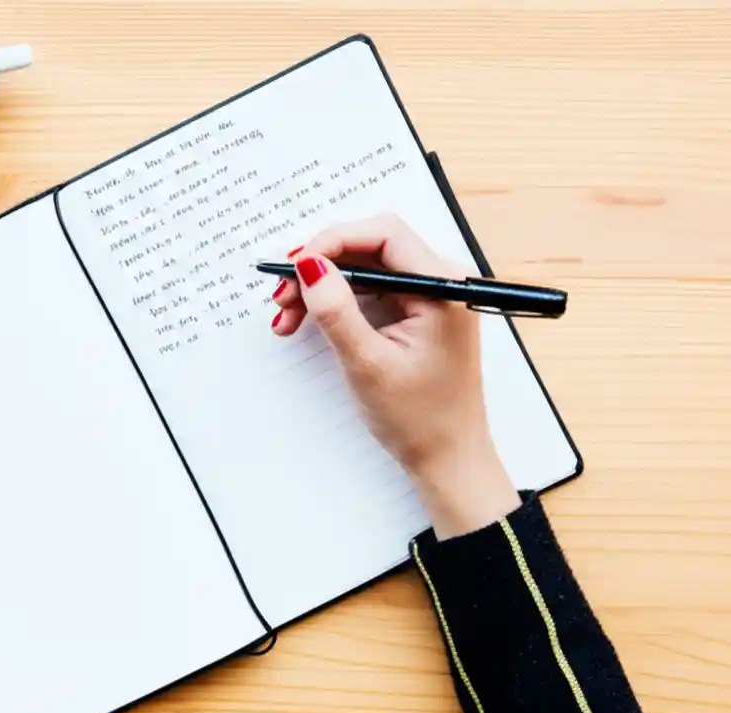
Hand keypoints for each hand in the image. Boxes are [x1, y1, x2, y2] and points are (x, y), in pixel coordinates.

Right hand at [270, 214, 518, 538]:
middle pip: (370, 247)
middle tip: (283, 294)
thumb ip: (336, 310)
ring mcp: (427, 298)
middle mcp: (440, 283)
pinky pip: (368, 292)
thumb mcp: (367, 362)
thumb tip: (309, 264)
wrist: (447, 459)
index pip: (384, 234)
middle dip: (321, 266)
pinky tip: (306, 321)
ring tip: (286, 315)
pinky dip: (335, 303)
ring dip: (322, 286)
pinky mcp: (414, 313)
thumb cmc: (420, 418)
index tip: (296, 265)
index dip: (333, 241)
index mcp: (442, 287)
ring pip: (363, 269)